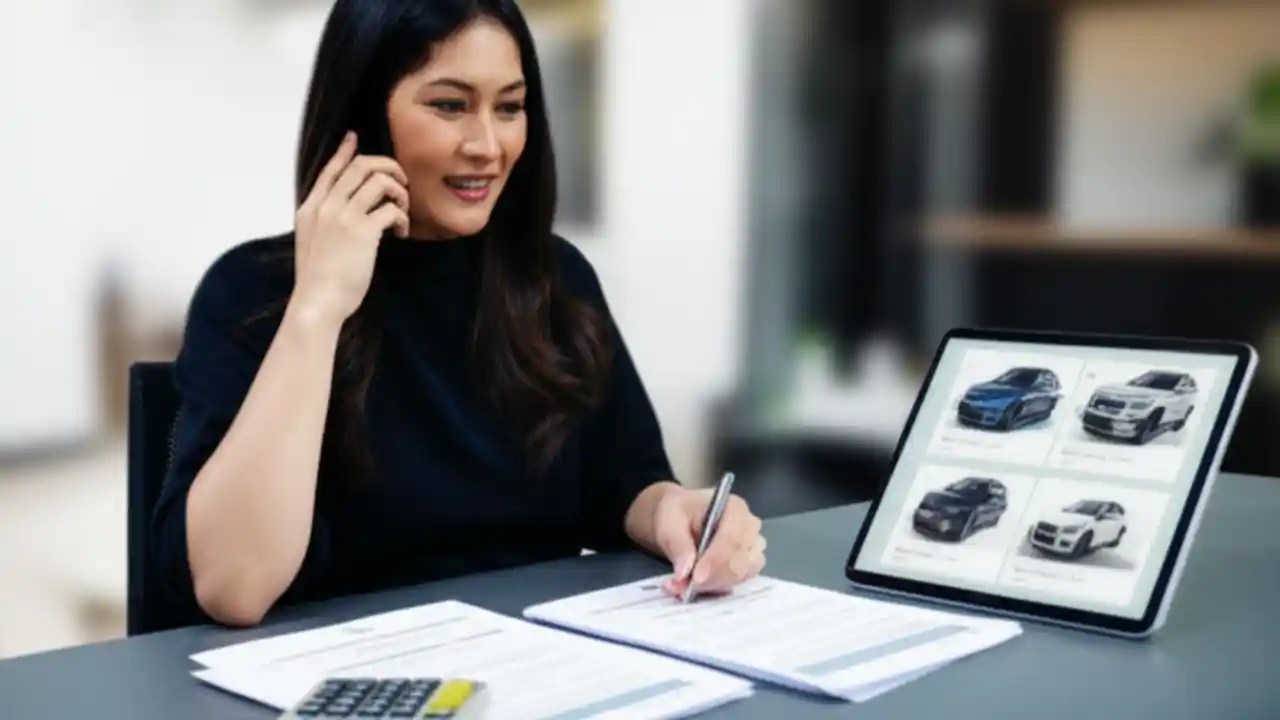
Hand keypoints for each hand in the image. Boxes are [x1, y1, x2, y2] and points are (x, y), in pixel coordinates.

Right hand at [290, 130, 411, 327]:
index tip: (355, 138)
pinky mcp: (363, 231)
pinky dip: (402, 218)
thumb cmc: (317, 282)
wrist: (317, 302)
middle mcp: (325, 206)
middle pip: (360, 166)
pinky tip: (401, 233)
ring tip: (402, 211)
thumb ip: (324, 225)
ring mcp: (343, 216)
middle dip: (387, 166)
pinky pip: (391, 209)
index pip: (330, 171)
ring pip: (379, 181)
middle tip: (401, 182)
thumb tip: (346, 217)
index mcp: (310, 209)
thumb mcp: (311, 244)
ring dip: (399, 192)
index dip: (344, 151)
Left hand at [652, 486, 765, 597]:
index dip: (715, 561)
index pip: (733, 538)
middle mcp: (750, 528)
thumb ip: (679, 544)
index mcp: (734, 509)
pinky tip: (696, 586)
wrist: (679, 520)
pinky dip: (717, 588)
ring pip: (742, 575)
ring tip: (685, 585)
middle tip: (684, 587)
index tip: (695, 578)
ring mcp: (752, 547)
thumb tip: (684, 572)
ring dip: (714, 586)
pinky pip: (739, 582)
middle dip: (712, 579)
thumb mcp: (670, 522)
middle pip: (741, 561)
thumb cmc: (678, 514)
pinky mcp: (748, 565)